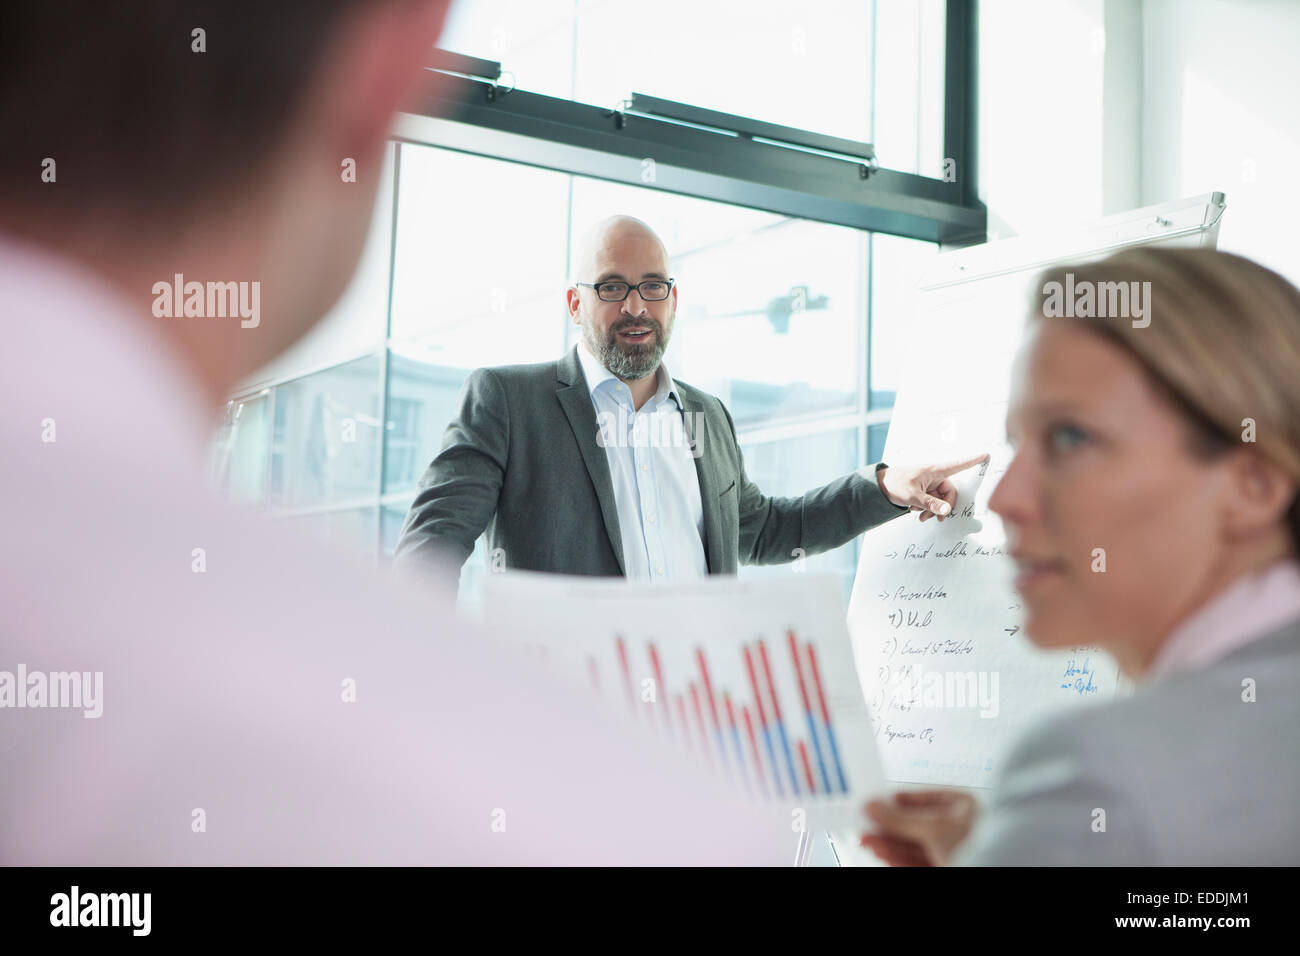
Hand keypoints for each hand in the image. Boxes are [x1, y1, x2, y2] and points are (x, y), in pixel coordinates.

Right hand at [859, 789, 977, 865]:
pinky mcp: (946, 866)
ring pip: (913, 844)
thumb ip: (899, 818)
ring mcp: (952, 849)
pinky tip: (880, 853)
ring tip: (865, 840)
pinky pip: (917, 859)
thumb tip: (873, 807)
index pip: (924, 799)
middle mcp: (959, 827)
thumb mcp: (931, 827)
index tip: (876, 802)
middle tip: (864, 823)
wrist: (993, 868)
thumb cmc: (976, 844)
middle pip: (915, 824)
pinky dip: (897, 857)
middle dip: (888, 826)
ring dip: (887, 843)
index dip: (898, 801)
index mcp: (964, 806)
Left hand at [876, 454, 988, 521]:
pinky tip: (917, 512)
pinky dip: (928, 509)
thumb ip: (930, 504)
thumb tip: (947, 512)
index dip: (972, 461)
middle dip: (943, 507)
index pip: (957, 465)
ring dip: (933, 510)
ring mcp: (930, 484)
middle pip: (950, 493)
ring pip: (941, 500)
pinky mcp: (925, 490)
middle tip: (934, 519)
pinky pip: (933, 501)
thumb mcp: (912, 496)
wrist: (879, 487)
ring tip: (920, 516)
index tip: (985, 454)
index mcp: (934, 471)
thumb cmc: (894, 484)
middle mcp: (934, 476)